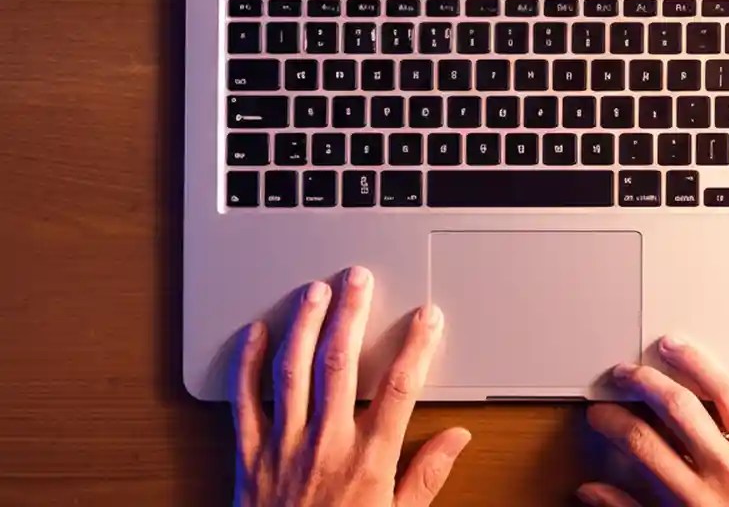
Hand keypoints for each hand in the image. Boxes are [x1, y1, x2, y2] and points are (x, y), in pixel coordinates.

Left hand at [230, 266, 469, 505]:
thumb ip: (427, 477)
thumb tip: (457, 439)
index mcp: (369, 461)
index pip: (400, 387)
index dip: (416, 345)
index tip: (427, 317)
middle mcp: (326, 445)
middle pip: (341, 363)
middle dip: (352, 313)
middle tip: (358, 279)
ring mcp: (283, 447)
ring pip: (292, 370)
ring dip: (304, 324)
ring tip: (314, 291)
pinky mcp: (248, 457)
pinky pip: (243, 401)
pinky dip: (246, 363)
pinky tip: (256, 333)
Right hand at [579, 337, 728, 506]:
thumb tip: (593, 493)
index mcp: (694, 499)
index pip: (642, 444)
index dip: (614, 421)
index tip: (602, 412)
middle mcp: (727, 472)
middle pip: (678, 409)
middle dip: (645, 382)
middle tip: (626, 371)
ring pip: (728, 397)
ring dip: (697, 365)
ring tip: (674, 345)